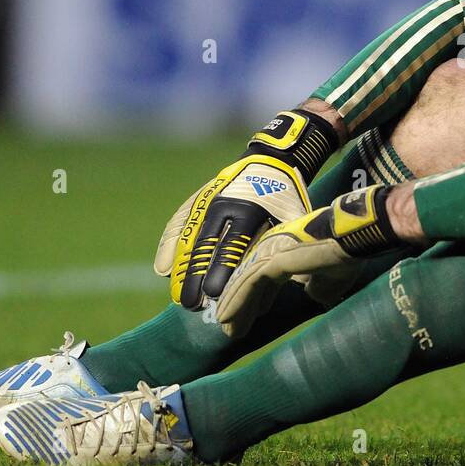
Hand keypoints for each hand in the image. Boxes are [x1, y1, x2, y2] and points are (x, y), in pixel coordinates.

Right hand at [153, 109, 338, 308]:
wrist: (267, 161)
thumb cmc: (285, 196)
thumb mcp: (294, 215)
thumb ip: (288, 244)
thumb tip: (301, 280)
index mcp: (249, 210)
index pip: (232, 247)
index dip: (221, 272)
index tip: (212, 295)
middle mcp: (223, 205)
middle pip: (204, 246)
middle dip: (195, 276)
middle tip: (189, 304)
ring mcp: (207, 201)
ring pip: (187, 237)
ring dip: (180, 267)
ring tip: (176, 294)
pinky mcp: (197, 201)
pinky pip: (179, 224)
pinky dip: (169, 246)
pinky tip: (163, 268)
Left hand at [216, 184, 399, 335]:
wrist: (353, 241)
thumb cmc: (345, 259)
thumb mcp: (329, 281)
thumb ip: (316, 288)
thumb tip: (311, 294)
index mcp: (289, 252)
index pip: (267, 278)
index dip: (259, 298)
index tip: (256, 315)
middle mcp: (275, 249)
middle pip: (252, 281)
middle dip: (242, 305)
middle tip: (231, 329)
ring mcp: (271, 252)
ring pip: (246, 284)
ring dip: (235, 307)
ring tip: (226, 329)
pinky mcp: (272, 260)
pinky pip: (248, 284)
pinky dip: (236, 302)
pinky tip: (226, 318)